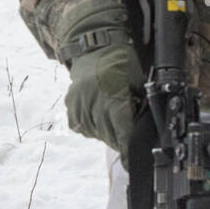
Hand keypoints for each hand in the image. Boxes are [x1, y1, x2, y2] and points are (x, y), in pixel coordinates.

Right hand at [65, 41, 143, 161]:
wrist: (95, 46)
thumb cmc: (121, 64)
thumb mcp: (136, 84)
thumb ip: (136, 107)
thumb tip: (139, 131)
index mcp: (114, 96)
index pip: (122, 130)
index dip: (127, 148)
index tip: (130, 162)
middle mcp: (94, 101)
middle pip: (107, 134)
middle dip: (117, 141)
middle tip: (124, 142)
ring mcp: (79, 102)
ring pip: (93, 132)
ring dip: (103, 134)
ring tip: (110, 126)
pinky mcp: (70, 102)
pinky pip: (79, 125)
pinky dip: (89, 127)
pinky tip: (96, 119)